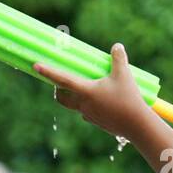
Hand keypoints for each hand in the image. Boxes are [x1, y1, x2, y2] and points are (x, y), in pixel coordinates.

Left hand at [33, 43, 152, 138]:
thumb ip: (118, 58)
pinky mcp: (97, 123)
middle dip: (58, 90)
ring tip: (88, 89)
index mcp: (86, 91)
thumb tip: (116, 46)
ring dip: (75, 97)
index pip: (62, 80)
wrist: (137, 125)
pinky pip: (88, 113)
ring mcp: (89, 115)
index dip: (48, 71)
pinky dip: (89, 106)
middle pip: (62, 98)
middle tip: (60, 82)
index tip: (35, 65)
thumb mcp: (125, 74)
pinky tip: (102, 102)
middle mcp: (83, 105)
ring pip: (75, 106)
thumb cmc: (129, 99)